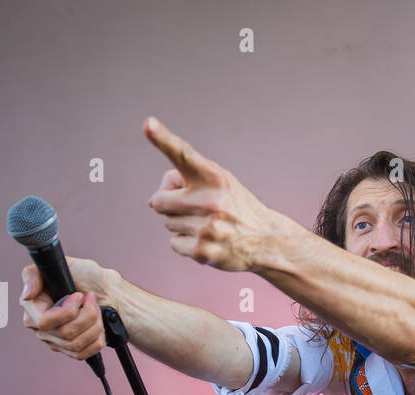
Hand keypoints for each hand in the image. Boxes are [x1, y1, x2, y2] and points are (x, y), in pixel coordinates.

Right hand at [20, 256, 111, 360]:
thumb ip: (34, 275)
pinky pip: (83, 354)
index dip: (67, 311)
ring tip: (97, 311)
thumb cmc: (83, 276)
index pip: (44, 322)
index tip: (78, 296)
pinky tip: (98, 326)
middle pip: (65, 334)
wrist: (105, 289)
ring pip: (75, 344)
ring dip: (94, 325)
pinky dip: (96, 339)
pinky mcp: (70, 350)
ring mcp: (55, 341)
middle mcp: (40, 327)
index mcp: (32, 307)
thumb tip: (26, 295)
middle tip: (92, 300)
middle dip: (87, 315)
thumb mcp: (60, 265)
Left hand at [143, 116, 276, 271]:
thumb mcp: (218, 181)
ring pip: (168, 223)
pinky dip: (186, 244)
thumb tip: (153, 202)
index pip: (184, 156)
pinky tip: (208, 240)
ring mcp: (207, 228)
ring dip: (182, 224)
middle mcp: (211, 200)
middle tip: (198, 207)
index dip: (163, 139)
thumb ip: (185, 179)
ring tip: (209, 225)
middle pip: (159, 200)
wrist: (266, 240)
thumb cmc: (234, 204)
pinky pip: (174, 243)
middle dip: (170, 204)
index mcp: (214, 177)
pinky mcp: (203, 251)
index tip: (148, 124)